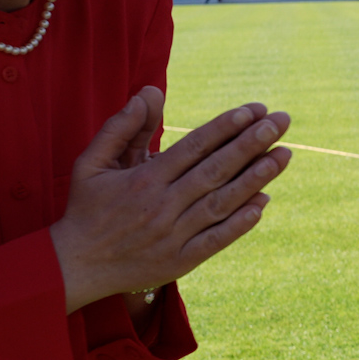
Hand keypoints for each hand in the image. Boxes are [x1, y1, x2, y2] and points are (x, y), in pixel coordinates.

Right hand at [51, 88, 291, 312]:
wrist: (74, 267)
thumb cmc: (86, 209)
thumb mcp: (90, 163)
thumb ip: (120, 127)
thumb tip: (149, 93)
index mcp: (143, 180)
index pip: (194, 146)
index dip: (226, 127)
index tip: (253, 110)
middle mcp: (162, 206)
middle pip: (215, 170)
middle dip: (252, 144)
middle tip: (281, 122)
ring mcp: (173, 236)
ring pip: (221, 203)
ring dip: (256, 178)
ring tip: (284, 155)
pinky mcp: (179, 262)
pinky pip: (216, 241)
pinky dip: (241, 223)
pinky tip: (263, 203)